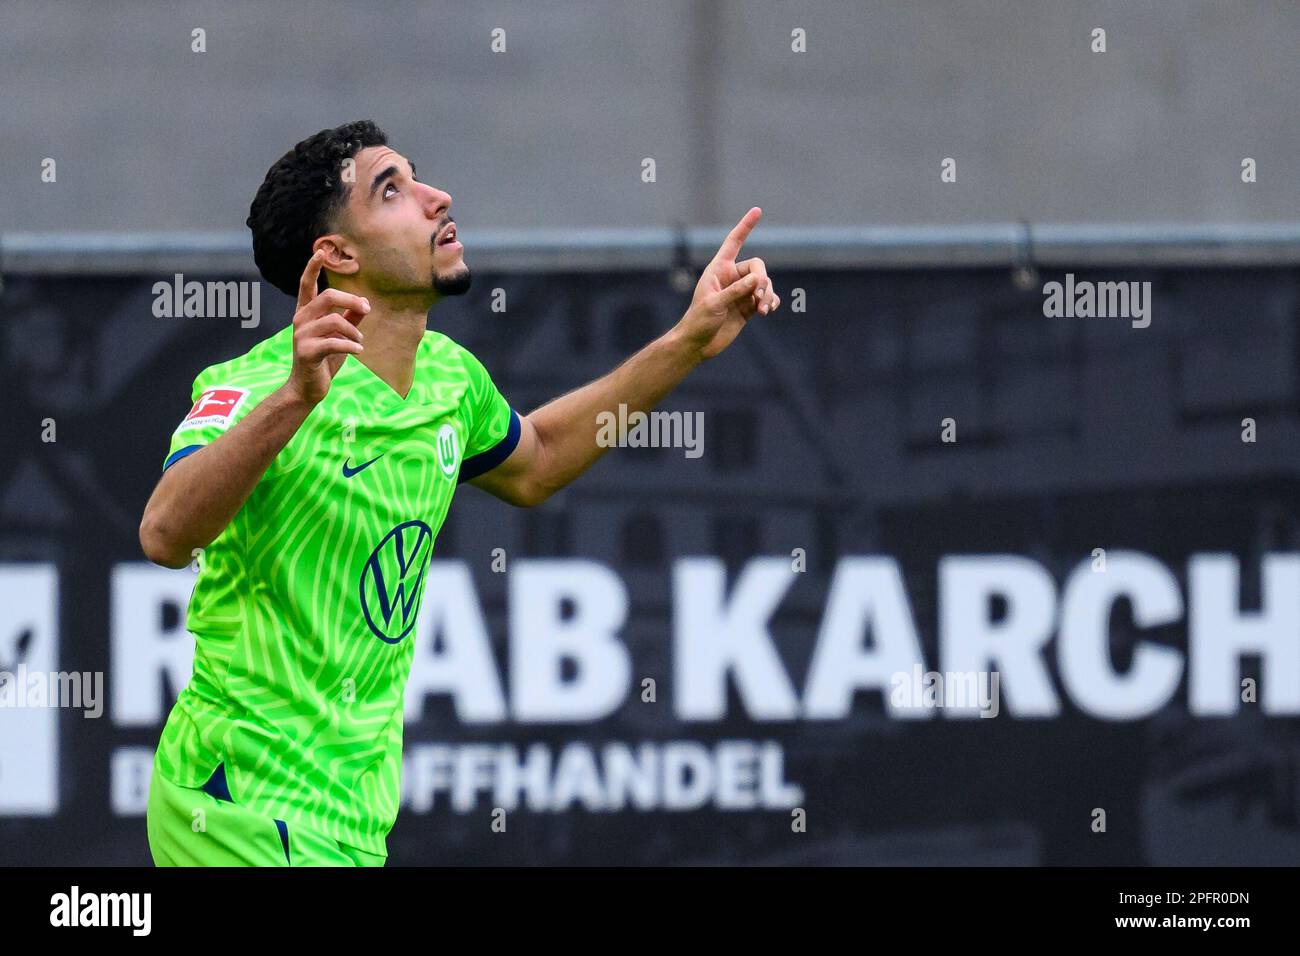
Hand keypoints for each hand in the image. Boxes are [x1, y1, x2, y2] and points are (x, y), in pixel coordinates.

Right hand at [283, 250, 369, 405]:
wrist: (308, 388)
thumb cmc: (324, 360)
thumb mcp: (340, 336)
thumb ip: (349, 319)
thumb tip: (365, 304)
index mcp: (306, 313)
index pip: (306, 285)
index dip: (312, 268)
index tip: (320, 252)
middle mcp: (300, 320)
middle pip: (328, 296)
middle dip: (352, 300)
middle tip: (367, 309)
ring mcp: (301, 335)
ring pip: (335, 320)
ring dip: (354, 331)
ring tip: (359, 342)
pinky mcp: (306, 351)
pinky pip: (335, 342)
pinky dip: (351, 346)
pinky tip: (358, 351)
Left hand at [675, 207, 779, 359]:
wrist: (698, 344)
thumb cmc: (699, 321)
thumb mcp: (715, 304)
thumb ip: (736, 291)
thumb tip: (757, 279)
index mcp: (718, 269)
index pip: (734, 242)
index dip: (745, 226)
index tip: (757, 211)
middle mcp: (731, 277)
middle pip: (757, 267)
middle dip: (762, 280)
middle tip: (758, 297)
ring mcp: (741, 292)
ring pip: (764, 284)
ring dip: (767, 295)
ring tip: (763, 310)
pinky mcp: (748, 307)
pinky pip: (767, 298)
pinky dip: (771, 302)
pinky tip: (768, 310)